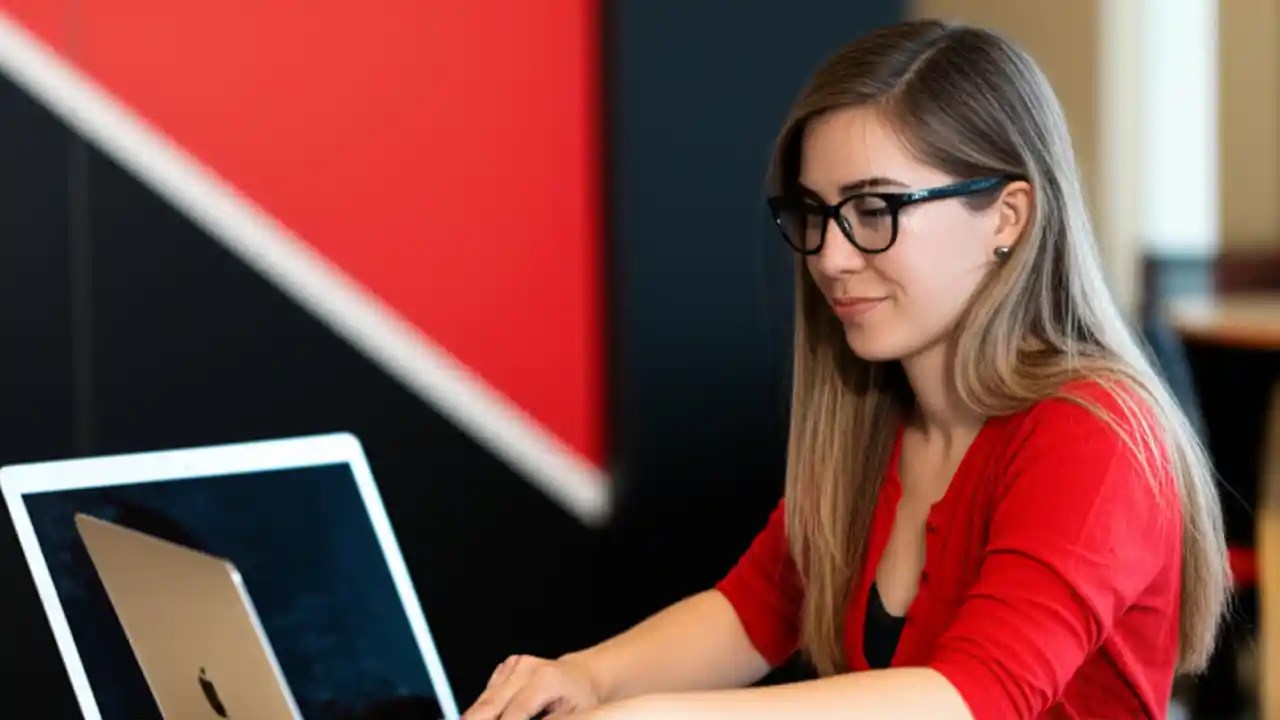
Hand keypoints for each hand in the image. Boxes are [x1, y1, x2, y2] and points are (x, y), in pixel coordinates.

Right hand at [461, 654, 601, 719]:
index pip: (511, 715)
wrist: (583, 674)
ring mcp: (514, 665)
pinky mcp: (507, 666)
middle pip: (489, 705)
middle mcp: (525, 668)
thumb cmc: (582, 697)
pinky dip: (485, 708)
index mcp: (545, 681)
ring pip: (484, 700)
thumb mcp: (574, 716)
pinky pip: (487, 692)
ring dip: (477, 716)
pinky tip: (492, 715)